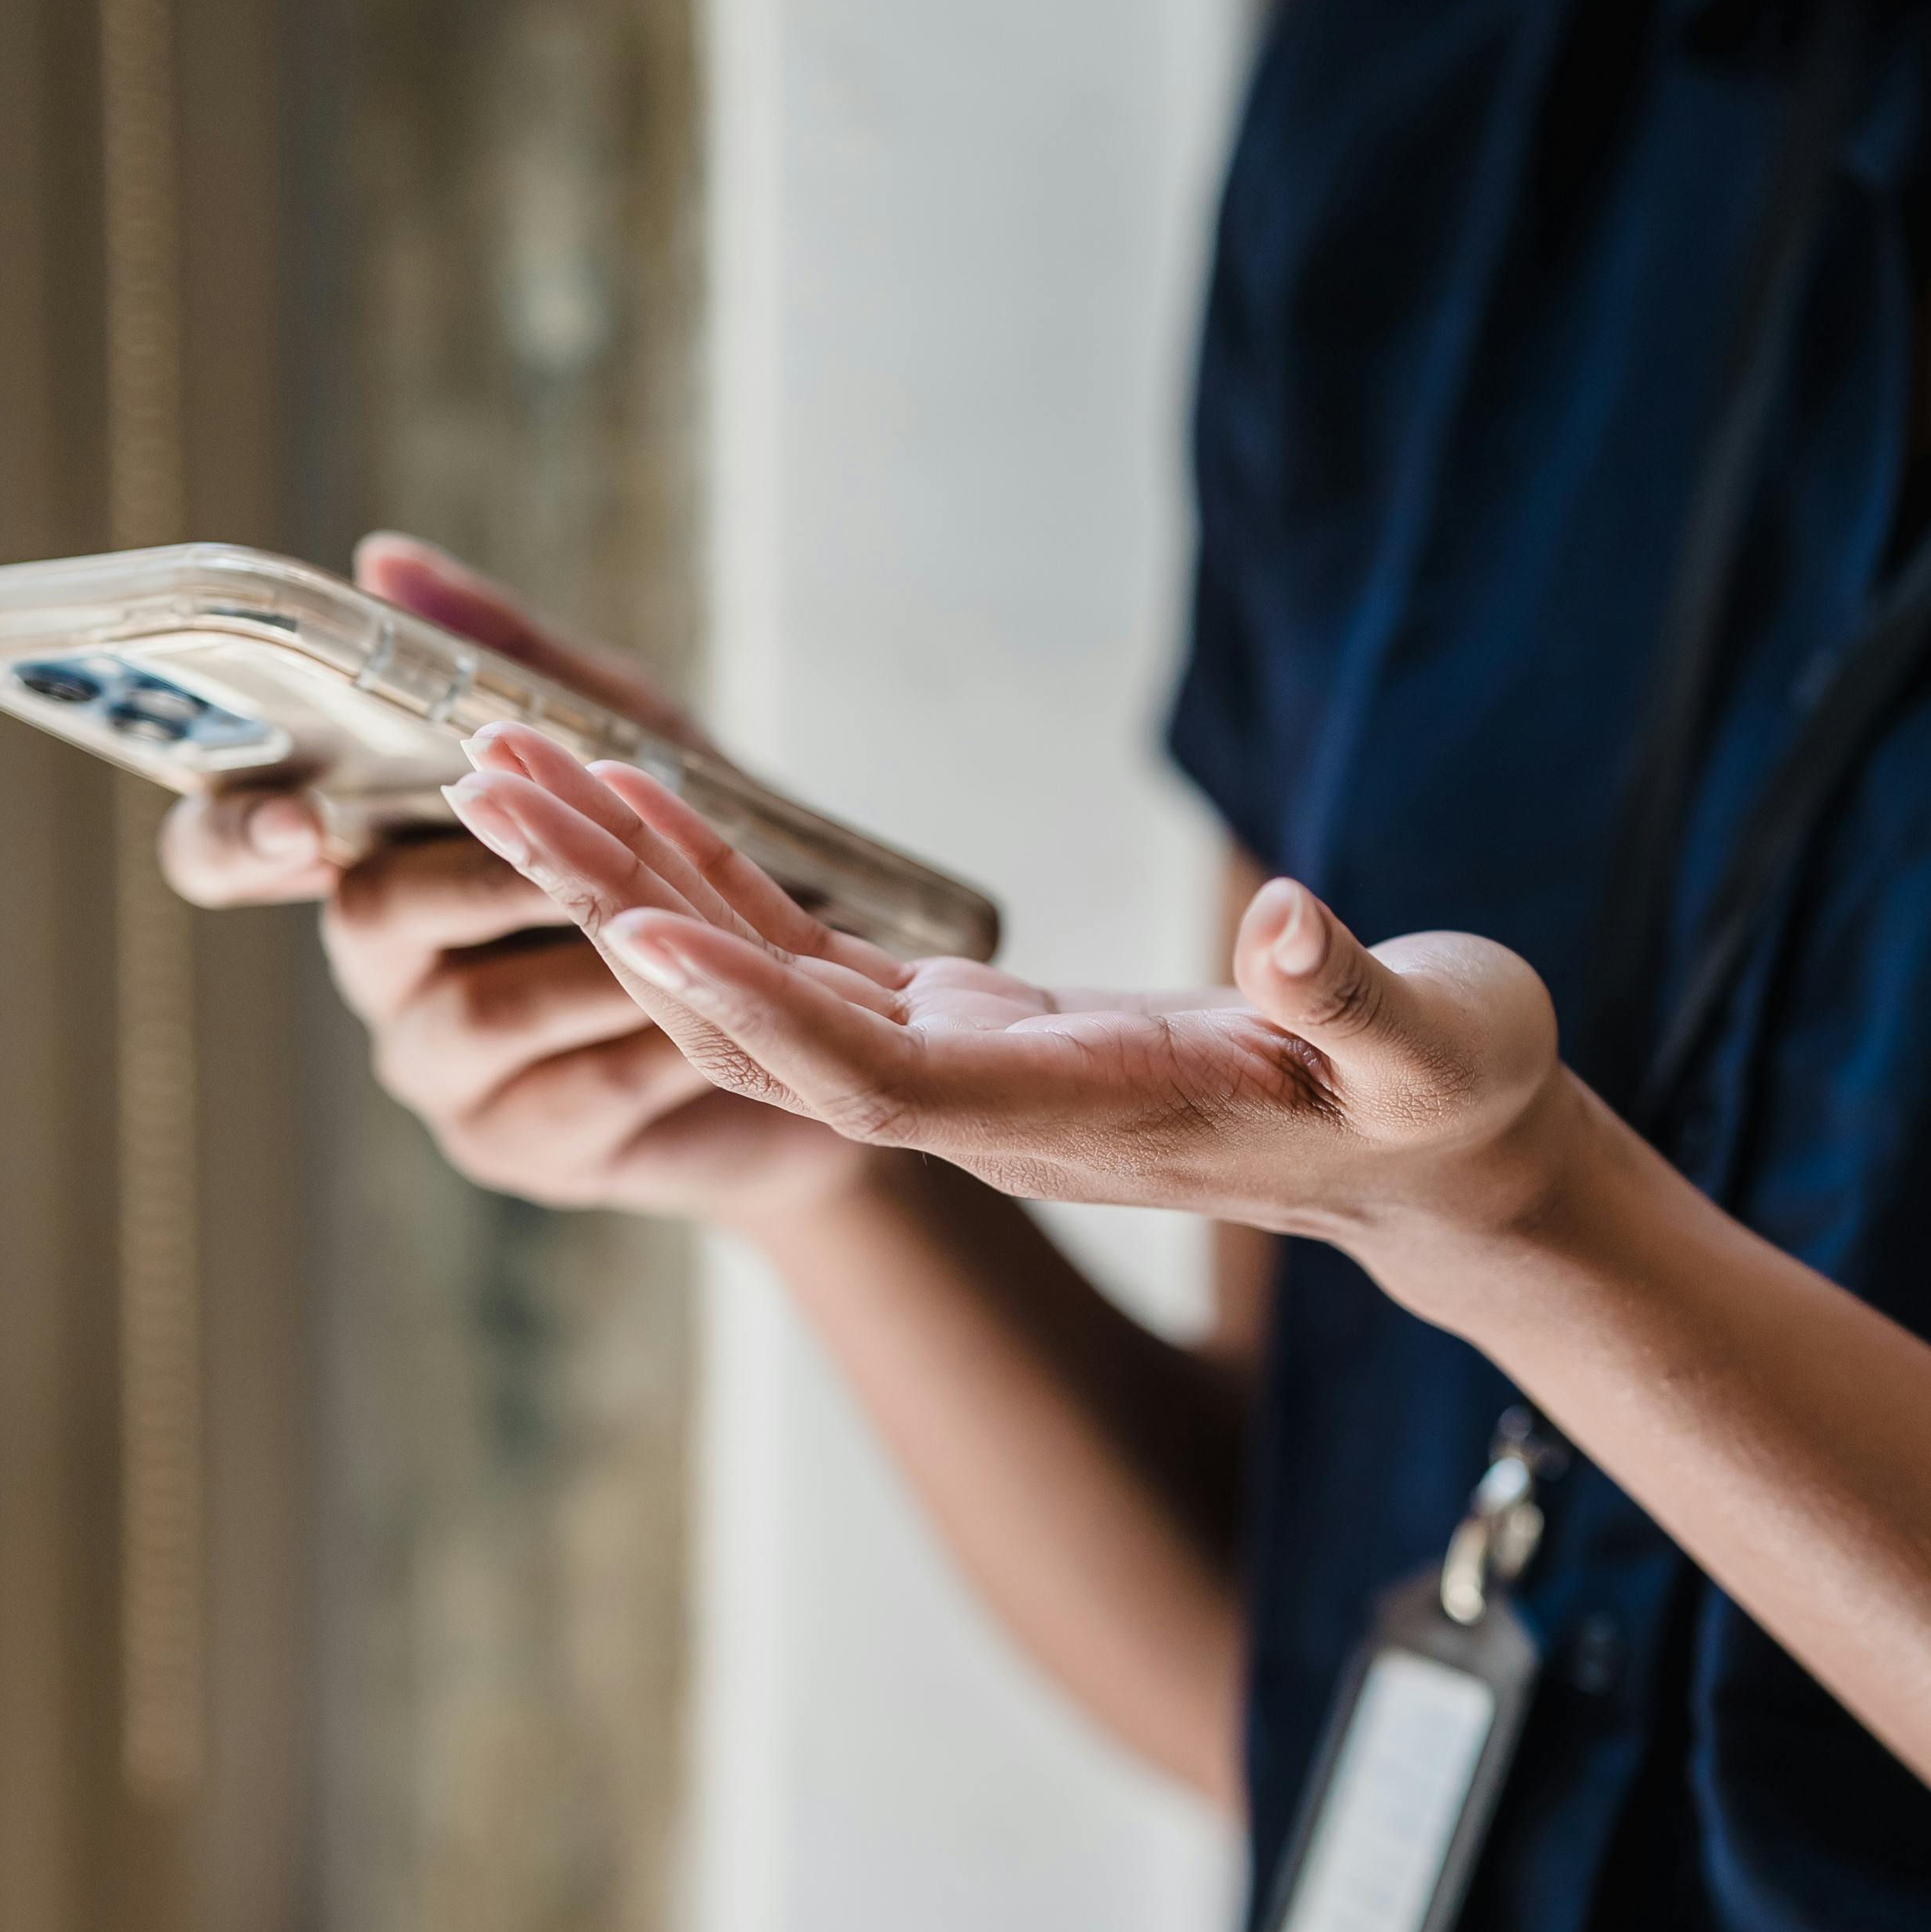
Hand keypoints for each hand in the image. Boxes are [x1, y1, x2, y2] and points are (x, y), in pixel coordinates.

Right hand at [156, 533, 860, 1229]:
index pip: (231, 850)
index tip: (299, 819)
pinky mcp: (520, 1148)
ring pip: (477, 1013)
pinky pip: (566, 1095)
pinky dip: (645, 1043)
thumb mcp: (625, 738)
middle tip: (558, 842)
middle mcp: (383, 968)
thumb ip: (511, 660)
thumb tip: (383, 563)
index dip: (237, 836)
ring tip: (683, 929)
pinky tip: (714, 1021)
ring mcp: (442, 1070)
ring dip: (585, 959)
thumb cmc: (695, 858)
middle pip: (368, 921)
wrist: (819, 1017)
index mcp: (372, 855)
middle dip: (474, 874)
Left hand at [445, 726, 1579, 1296]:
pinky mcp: (968, 1022)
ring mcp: (963, 1069)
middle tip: (487, 787)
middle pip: (762, 1024)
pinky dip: (718, 881)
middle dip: (621, 911)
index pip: (874, 1078)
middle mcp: (982, 1106)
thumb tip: (1294, 926)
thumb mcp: (1436, 1045)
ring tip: (506, 767)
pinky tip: (635, 801)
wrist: (1433, 1164)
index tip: (635, 928)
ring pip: (758, 985)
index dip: (752, 1009)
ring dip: (631, 881)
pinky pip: (809, 960)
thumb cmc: (1443, 1100)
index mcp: (1073, 1113)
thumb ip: (1363, 998)